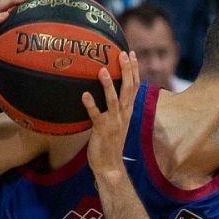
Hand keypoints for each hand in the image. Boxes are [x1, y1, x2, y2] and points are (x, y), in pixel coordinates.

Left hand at [83, 50, 138, 181]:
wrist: (110, 166)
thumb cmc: (109, 143)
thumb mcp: (116, 122)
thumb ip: (113, 107)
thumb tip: (104, 91)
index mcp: (127, 111)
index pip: (134, 86)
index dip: (134, 69)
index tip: (131, 52)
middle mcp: (124, 114)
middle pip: (128, 88)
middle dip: (126, 70)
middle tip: (122, 53)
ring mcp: (114, 122)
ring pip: (113, 100)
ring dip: (108, 85)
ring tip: (102, 69)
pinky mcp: (102, 131)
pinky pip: (96, 116)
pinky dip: (91, 105)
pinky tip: (84, 95)